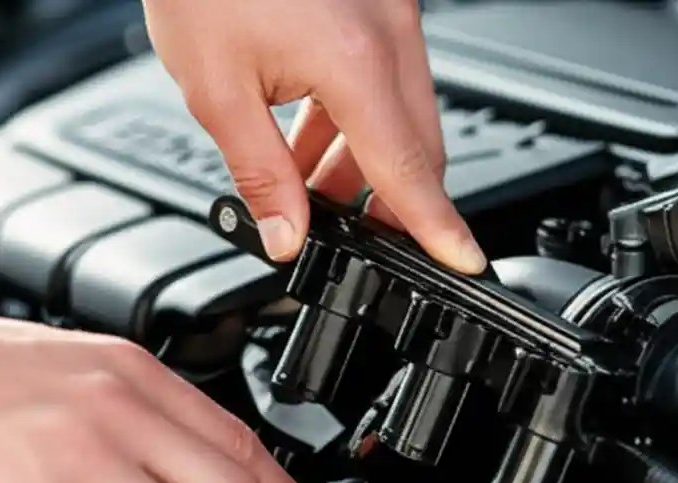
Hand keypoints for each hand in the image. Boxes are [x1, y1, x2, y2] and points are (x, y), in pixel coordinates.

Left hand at [143, 0, 486, 273]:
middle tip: (351, 241)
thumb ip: (260, 174)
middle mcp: (389, 32)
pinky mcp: (377, 3)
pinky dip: (356, 120)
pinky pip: (386, 78)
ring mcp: (390, 13)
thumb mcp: (215, 91)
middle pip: (418, 146)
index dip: (435, 226)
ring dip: (367, 162)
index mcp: (354, 60)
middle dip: (389, 202)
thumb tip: (287, 235)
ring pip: (403, 115)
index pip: (407, 168)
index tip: (462, 262)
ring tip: (306, 189)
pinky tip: (309, 140)